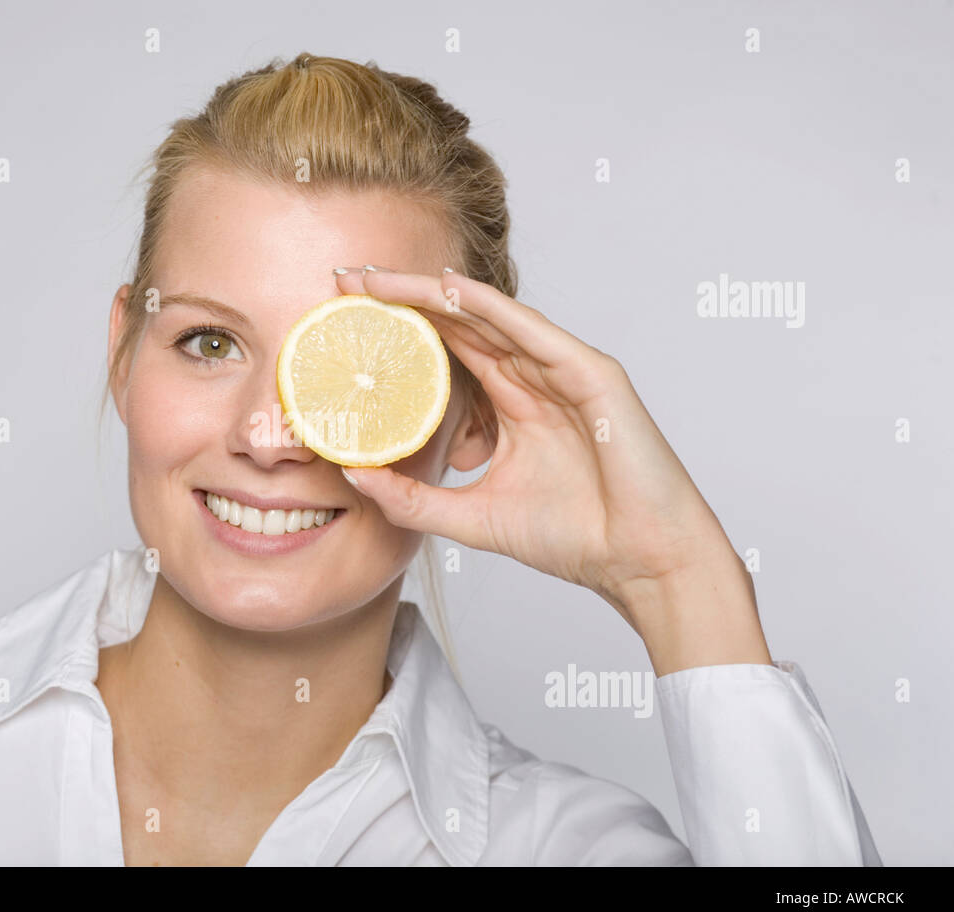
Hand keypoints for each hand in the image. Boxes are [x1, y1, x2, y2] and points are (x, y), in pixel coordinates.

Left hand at [332, 265, 769, 671]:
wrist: (639, 562)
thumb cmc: (575, 537)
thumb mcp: (472, 517)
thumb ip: (414, 499)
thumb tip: (353, 474)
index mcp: (511, 406)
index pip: (444, 352)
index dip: (396, 329)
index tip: (343, 317)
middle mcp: (534, 379)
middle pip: (458, 324)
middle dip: (401, 298)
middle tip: (345, 278)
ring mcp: (563, 372)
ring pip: (487, 318)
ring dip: (431, 292)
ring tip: (377, 278)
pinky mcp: (592, 374)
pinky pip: (532, 332)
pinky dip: (489, 307)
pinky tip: (447, 288)